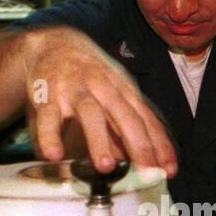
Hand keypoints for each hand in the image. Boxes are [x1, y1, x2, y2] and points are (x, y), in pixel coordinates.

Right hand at [23, 28, 177, 175]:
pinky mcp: (46, 95)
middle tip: (147, 172)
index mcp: (123, 89)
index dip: (159, 144)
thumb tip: (137, 163)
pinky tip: (53, 155)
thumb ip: (124, 127)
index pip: (146, 119)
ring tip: (105, 167)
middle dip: (138, 145)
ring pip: (90, 113)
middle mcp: (102, 87)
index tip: (169, 170)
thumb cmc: (88, 75)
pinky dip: (49, 136)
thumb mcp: (113, 93)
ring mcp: (74, 89)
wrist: (52, 42)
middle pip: (125, 116)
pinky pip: (48, 117)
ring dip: (99, 140)